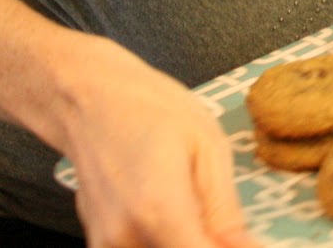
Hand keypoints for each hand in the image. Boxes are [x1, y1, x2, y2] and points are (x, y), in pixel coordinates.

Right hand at [59, 41, 257, 246]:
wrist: (90, 99)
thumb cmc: (151, 110)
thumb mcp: (209, 148)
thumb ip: (227, 212)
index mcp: (159, 211)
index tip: (243, 241)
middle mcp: (125, 237)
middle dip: (208, 246)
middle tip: (225, 228)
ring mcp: (106, 245)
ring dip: (187, 244)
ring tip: (199, 213)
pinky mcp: (100, 244)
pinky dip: (166, 243)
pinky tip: (179, 219)